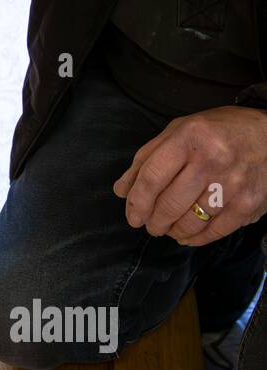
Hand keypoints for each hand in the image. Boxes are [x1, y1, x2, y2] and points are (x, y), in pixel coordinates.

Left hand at [113, 105, 266, 246]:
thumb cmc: (220, 132)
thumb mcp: (181, 131)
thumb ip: (147, 159)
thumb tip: (121, 190)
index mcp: (191, 137)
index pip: (150, 179)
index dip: (136, 204)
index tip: (133, 216)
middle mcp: (214, 159)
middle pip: (167, 206)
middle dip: (153, 222)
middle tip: (152, 225)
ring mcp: (233, 183)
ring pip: (188, 223)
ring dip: (172, 231)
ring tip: (169, 227)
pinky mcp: (248, 203)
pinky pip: (212, 232)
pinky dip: (194, 238)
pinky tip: (187, 234)